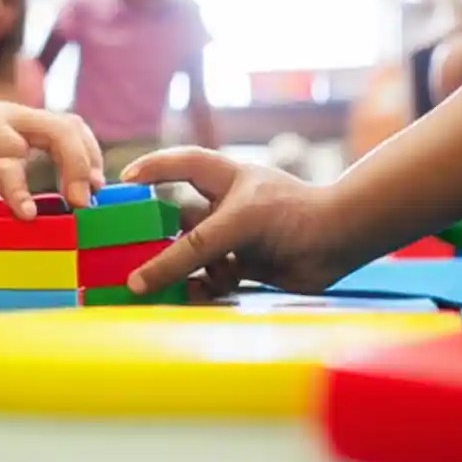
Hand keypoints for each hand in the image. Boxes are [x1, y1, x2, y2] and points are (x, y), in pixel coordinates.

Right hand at [120, 146, 354, 296]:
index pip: (179, 164)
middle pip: (178, 218)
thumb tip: (139, 280)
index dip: (150, 170)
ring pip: (193, 254)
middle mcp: (227, 206)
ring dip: (176, 270)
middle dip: (155, 235)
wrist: (341, 243)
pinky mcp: (246, 267)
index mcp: (224, 178)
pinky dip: (201, 290)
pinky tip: (196, 297)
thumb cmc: (289, 215)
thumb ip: (185, 254)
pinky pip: (211, 280)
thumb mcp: (231, 227)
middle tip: (124, 250)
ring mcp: (236, 237)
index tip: (120, 185)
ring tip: (149, 286)